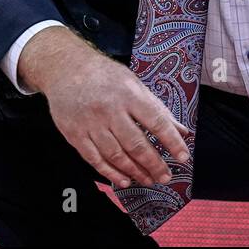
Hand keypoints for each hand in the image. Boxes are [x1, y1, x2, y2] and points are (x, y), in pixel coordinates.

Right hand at [19, 26, 190, 188]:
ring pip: (116, 155)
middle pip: (136, 144)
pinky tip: (124, 180)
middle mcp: (110, 109)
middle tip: (165, 177)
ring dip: (135, 172)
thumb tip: (182, 131)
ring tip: (148, 180)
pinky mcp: (74, 134)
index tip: (183, 157)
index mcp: (129, 94)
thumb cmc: (105, 76)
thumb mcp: (134, 84)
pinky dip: (111, 173)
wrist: (65, 68)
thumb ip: (157, 108)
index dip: (171, 141)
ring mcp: (90, 123)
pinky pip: (95, 159)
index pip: (156, 122)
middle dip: (154, 164)